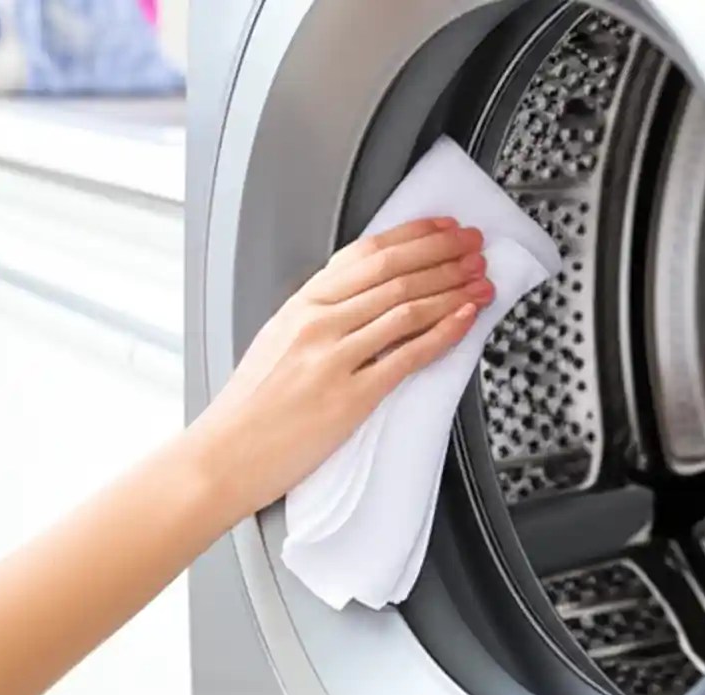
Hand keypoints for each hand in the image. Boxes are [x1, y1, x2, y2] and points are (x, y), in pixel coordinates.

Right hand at [180, 217, 494, 522]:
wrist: (224, 457)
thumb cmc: (250, 409)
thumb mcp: (277, 342)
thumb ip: (318, 317)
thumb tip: (366, 299)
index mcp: (300, 306)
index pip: (367, 254)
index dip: (414, 236)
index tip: (443, 228)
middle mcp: (317, 324)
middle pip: (395, 274)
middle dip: (444, 255)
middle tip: (474, 246)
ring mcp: (333, 358)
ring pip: (407, 308)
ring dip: (453, 289)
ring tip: (480, 280)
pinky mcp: (351, 397)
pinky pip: (408, 355)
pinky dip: (444, 332)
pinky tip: (465, 319)